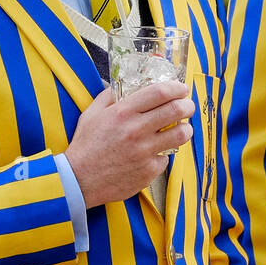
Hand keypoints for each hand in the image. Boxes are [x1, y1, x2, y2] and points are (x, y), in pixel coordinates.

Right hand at [63, 81, 194, 205]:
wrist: (77, 181)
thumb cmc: (85, 145)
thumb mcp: (91, 114)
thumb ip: (109, 96)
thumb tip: (122, 84)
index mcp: (123, 112)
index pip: (160, 92)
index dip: (177, 88)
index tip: (182, 88)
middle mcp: (136, 130)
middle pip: (177, 110)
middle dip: (188, 105)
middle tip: (188, 106)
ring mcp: (144, 152)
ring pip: (181, 134)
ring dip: (185, 128)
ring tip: (182, 128)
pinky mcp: (148, 171)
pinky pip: (166, 158)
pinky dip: (163, 154)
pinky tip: (155, 153)